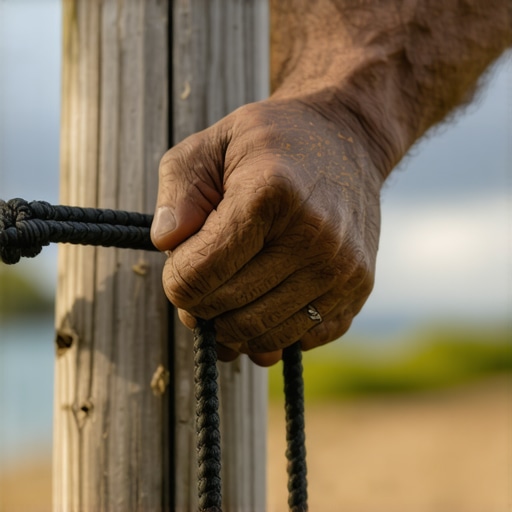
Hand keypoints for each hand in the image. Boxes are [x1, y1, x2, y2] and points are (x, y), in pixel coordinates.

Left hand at [151, 98, 382, 365]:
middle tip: (202, 278)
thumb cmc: (271, 143)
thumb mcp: (209, 146)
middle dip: (200, 303)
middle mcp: (314, 237)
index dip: (176, 277)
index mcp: (270, 195)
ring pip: (262, 336)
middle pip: (226, 310)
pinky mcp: (358, 290)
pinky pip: (299, 340)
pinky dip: (272, 331)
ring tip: (228, 293)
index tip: (182, 260)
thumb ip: (177, 194)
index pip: (198, 275)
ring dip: (233, 324)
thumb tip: (165, 244)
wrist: (346, 139)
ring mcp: (342, 270)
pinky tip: (265, 299)